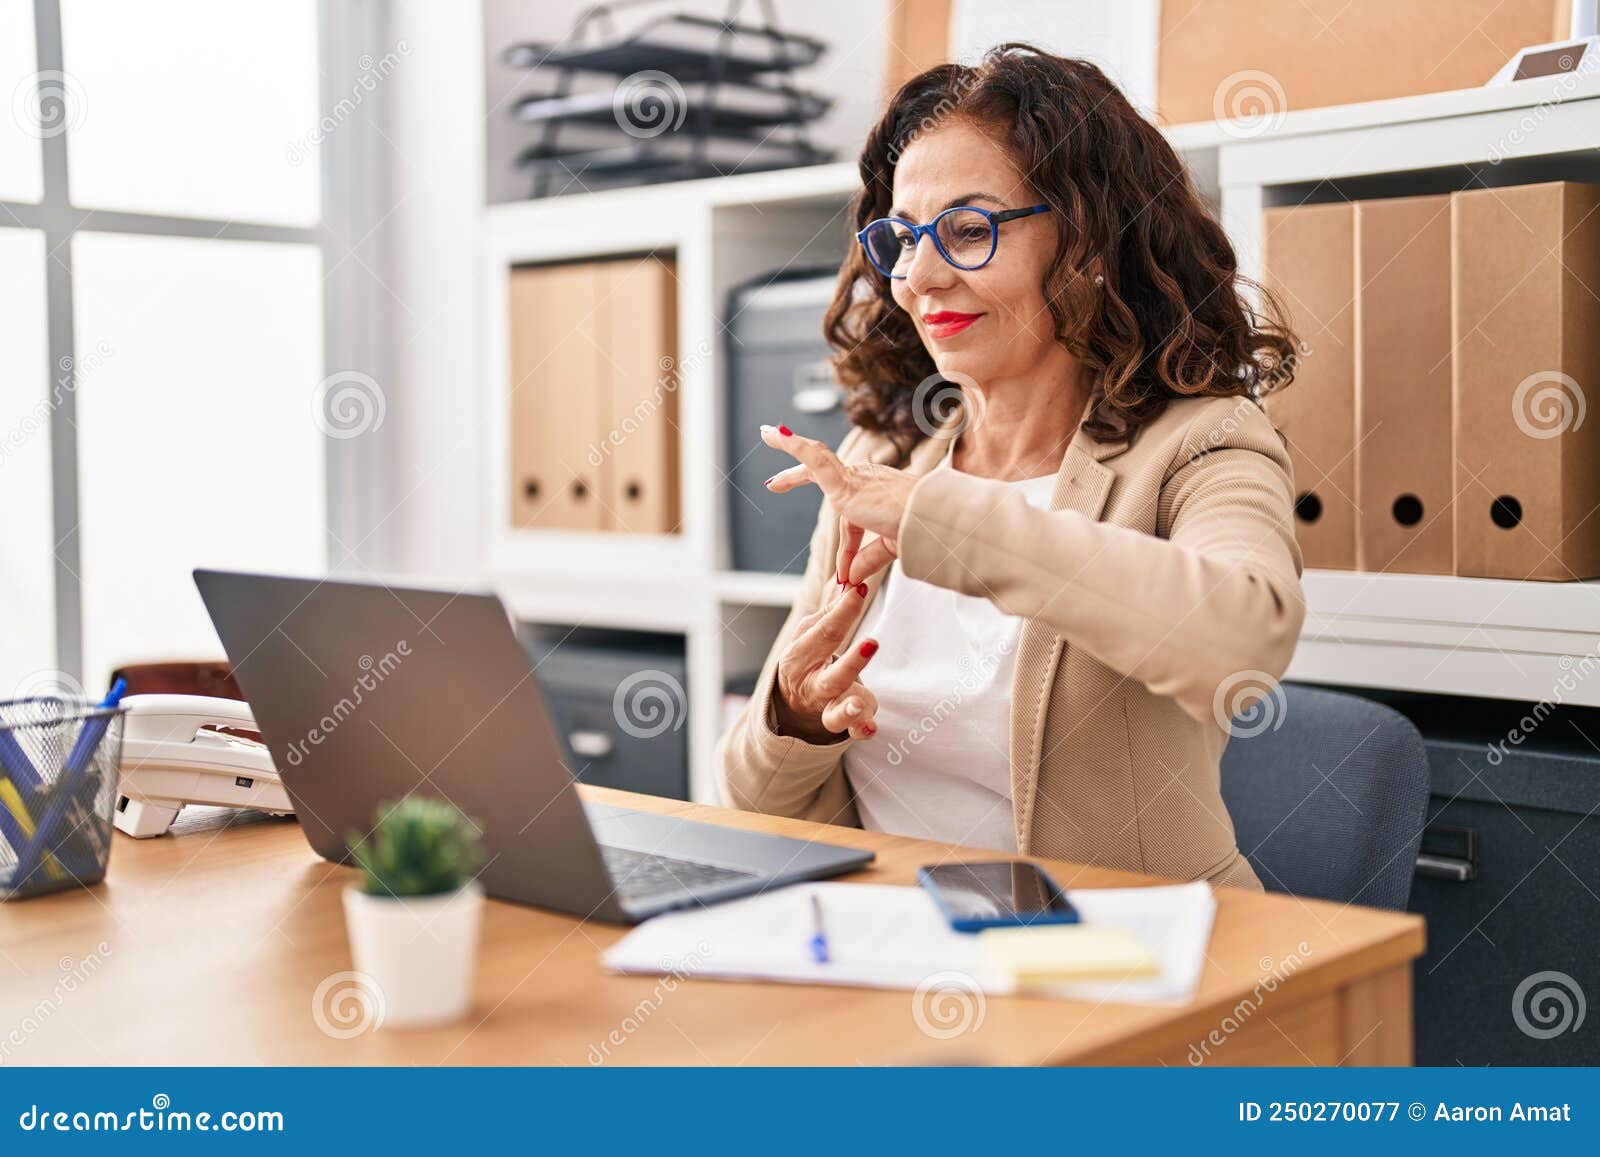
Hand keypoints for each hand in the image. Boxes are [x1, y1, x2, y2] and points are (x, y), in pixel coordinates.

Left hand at [761, 424, 915, 584]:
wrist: (929, 521)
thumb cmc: (921, 529)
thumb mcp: (889, 549)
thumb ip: (868, 560)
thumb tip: (850, 578)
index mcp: (876, 496)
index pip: (851, 517)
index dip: (847, 549)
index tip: (845, 572)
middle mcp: (865, 481)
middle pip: (824, 474)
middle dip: (798, 475)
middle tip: (776, 482)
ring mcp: (855, 479)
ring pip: (815, 459)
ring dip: (790, 446)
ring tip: (767, 434)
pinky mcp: (844, 483)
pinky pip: (812, 459)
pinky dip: (792, 445)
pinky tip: (773, 435)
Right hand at [771, 577, 881, 742]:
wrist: (790, 702)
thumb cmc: (808, 659)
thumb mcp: (811, 634)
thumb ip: (830, 611)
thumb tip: (848, 580)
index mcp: (800, 656)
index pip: (824, 632)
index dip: (843, 612)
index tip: (860, 591)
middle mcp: (811, 684)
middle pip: (831, 673)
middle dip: (853, 661)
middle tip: (873, 643)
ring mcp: (824, 707)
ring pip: (834, 713)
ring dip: (848, 708)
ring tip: (861, 704)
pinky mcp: (839, 723)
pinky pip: (849, 731)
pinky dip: (860, 730)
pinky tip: (870, 729)